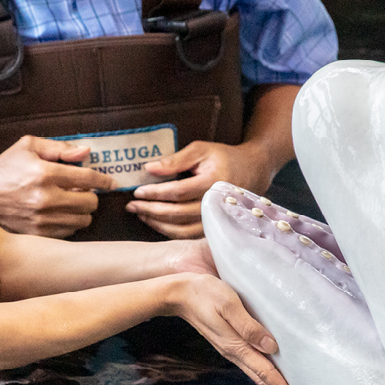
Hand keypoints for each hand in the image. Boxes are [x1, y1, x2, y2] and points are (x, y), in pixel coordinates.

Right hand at [0, 135, 114, 237]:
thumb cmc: (5, 169)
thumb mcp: (28, 147)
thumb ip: (59, 147)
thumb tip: (85, 152)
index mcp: (45, 174)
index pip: (89, 178)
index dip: (104, 180)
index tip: (110, 182)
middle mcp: (46, 198)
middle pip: (90, 202)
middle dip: (91, 195)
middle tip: (83, 190)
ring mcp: (42, 219)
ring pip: (83, 220)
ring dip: (82, 211)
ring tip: (71, 202)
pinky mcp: (37, 234)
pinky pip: (69, 232)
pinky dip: (70, 223)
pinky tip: (61, 214)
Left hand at [129, 141, 279, 238]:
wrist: (252, 171)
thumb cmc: (223, 158)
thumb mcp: (201, 150)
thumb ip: (175, 160)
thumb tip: (149, 168)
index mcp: (213, 182)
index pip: (178, 192)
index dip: (156, 193)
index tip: (138, 192)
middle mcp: (216, 204)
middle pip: (178, 213)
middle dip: (151, 210)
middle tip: (132, 206)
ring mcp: (217, 219)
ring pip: (182, 229)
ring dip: (158, 224)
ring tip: (141, 215)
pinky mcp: (215, 227)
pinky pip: (189, 235)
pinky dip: (170, 232)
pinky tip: (157, 223)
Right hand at [166, 272, 300, 384]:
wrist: (179, 294)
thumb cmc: (204, 293)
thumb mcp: (228, 304)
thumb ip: (249, 326)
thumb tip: (271, 346)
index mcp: (236, 346)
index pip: (266, 374)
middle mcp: (235, 353)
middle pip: (263, 381)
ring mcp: (231, 350)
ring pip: (258, 376)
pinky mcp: (230, 343)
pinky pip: (253, 366)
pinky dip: (265, 377)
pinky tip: (271, 378)